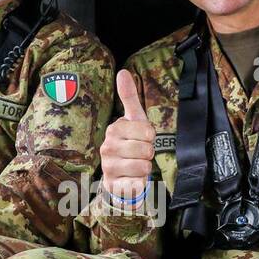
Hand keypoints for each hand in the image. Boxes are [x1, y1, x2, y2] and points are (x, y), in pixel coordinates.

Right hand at [100, 70, 155, 198]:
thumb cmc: (129, 144)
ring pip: (144, 167)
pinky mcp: (114, 186)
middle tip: (140, 154)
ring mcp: (109, 167)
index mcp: (114, 129)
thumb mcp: (133, 120)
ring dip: (145, 168)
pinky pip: (138, 184)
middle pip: (146, 149)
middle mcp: (107, 147)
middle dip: (149, 153)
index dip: (151, 137)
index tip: (143, 138)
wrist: (118, 176)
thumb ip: (129, 97)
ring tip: (136, 166)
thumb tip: (122, 72)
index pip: (147, 131)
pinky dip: (141, 183)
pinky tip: (133, 179)